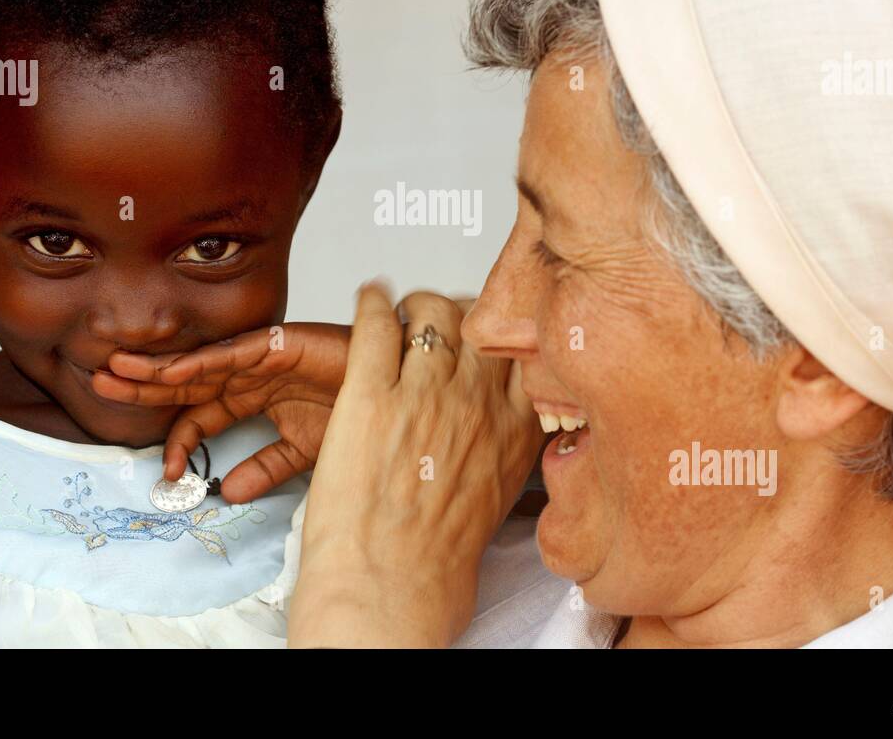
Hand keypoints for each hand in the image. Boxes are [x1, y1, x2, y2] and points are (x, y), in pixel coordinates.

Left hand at [90, 323, 349, 502]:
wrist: (396, 386)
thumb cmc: (357, 409)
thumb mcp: (303, 452)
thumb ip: (266, 469)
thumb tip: (227, 493)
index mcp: (251, 398)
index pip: (200, 417)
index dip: (178, 442)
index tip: (168, 475)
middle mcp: (248, 375)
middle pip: (184, 384)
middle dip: (142, 388)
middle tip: (99, 388)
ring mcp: (259, 357)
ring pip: (195, 364)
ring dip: (155, 370)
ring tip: (114, 372)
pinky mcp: (275, 343)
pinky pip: (228, 354)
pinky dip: (197, 362)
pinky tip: (167, 372)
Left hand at [288, 284, 540, 647]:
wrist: (388, 593)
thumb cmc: (435, 566)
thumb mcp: (498, 502)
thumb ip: (504, 453)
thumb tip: (497, 431)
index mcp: (516, 431)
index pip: (525, 348)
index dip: (505, 331)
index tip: (490, 331)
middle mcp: (478, 404)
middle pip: (481, 320)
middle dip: (459, 312)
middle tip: (437, 321)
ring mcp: (425, 395)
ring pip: (431, 311)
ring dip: (414, 306)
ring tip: (399, 315)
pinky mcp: (370, 396)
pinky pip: (376, 324)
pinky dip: (371, 302)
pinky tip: (368, 299)